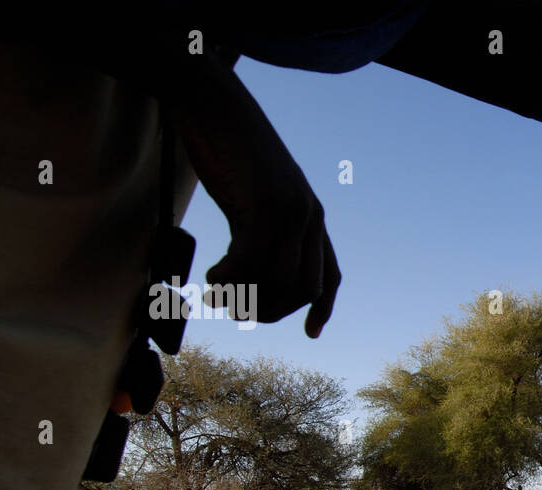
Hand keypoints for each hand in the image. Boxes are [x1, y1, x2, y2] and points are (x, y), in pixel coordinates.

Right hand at [173, 56, 339, 336]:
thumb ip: (262, 231)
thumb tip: (251, 271)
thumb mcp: (254, 198)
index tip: (311, 334)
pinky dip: (231, 278)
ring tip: (218, 296)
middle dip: (272, 310)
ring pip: (279, 279)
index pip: (330, 275)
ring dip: (247, 298)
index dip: (323, 309)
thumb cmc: (228, 151)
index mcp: (312, 218)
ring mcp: (290, 209)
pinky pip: (252, 258)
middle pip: (304, 288)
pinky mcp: (265, 201)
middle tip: (237, 309)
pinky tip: (211, 277)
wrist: (213, 103)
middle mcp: (309, 217)